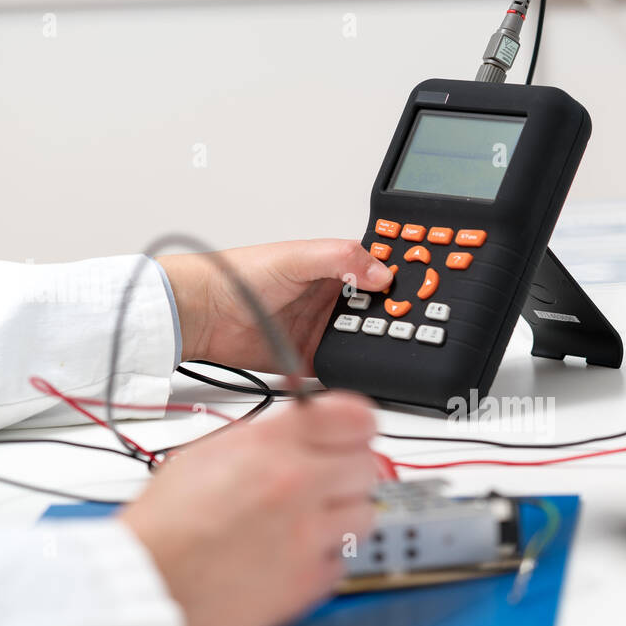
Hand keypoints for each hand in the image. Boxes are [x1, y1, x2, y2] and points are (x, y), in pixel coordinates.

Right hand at [119, 392, 378, 625]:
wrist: (145, 583)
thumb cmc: (165, 525)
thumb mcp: (208, 452)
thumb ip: (268, 438)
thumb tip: (304, 429)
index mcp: (270, 449)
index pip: (355, 418)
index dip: (357, 425)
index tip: (354, 432)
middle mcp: (296, 488)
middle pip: (367, 467)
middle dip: (347, 472)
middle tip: (323, 482)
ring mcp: (307, 537)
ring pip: (364, 515)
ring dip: (341, 516)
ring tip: (305, 522)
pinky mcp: (309, 582)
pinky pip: (343, 560)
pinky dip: (325, 557)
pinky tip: (293, 554)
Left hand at [158, 239, 392, 374]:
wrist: (205, 314)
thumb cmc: (241, 275)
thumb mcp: (297, 256)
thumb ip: (341, 259)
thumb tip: (382, 272)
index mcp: (334, 268)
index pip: (379, 272)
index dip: (400, 279)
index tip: (420, 289)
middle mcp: (332, 298)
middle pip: (378, 309)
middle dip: (394, 316)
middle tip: (409, 322)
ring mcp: (323, 329)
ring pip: (364, 338)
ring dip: (377, 342)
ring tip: (390, 342)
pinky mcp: (313, 358)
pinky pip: (343, 366)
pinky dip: (354, 368)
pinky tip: (365, 366)